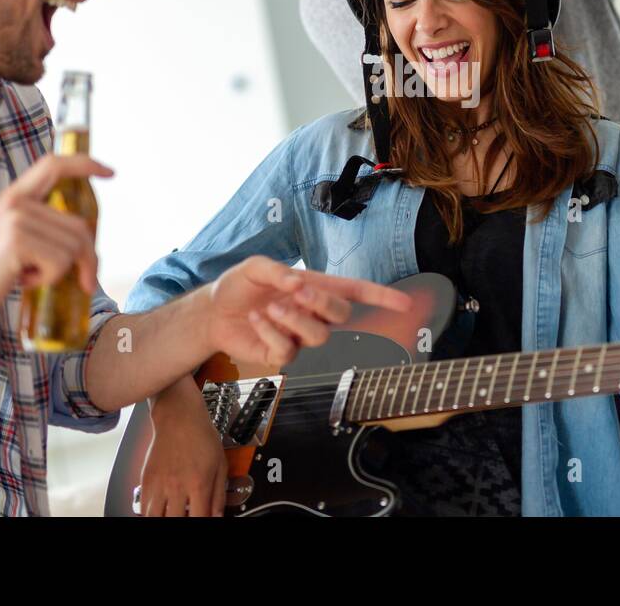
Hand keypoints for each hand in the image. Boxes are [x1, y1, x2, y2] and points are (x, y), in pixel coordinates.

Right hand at [0, 154, 112, 327]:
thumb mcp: (13, 239)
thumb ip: (41, 228)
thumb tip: (84, 239)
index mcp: (15, 197)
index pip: (54, 165)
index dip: (84, 164)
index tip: (109, 173)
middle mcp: (17, 202)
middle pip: (79, 226)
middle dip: (88, 258)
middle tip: (81, 281)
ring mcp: (17, 219)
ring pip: (73, 247)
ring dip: (59, 272)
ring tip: (27, 275)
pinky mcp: (18, 241)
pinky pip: (60, 263)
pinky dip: (48, 280)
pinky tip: (21, 280)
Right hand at [140, 380, 226, 516]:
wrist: (178, 416)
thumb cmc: (201, 436)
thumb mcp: (221, 464)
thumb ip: (220, 494)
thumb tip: (218, 515)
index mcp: (199, 484)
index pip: (199, 519)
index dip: (202, 524)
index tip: (203, 519)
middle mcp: (177, 487)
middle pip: (175, 522)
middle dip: (182, 522)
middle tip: (188, 516)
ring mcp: (159, 484)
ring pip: (155, 518)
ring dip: (165, 520)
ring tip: (173, 514)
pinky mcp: (146, 480)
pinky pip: (143, 508)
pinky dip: (150, 514)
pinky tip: (160, 512)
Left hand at [199, 257, 411, 367]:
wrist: (213, 313)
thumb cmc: (240, 286)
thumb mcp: (254, 266)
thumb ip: (276, 271)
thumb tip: (297, 283)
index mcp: (316, 287)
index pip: (357, 292)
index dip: (382, 297)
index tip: (406, 303)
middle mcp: (313, 313)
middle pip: (340, 314)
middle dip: (323, 302)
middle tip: (298, 292)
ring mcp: (299, 335)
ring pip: (318, 335)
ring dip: (295, 319)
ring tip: (270, 307)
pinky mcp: (282, 353)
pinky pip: (288, 350)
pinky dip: (271, 332)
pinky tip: (256, 319)